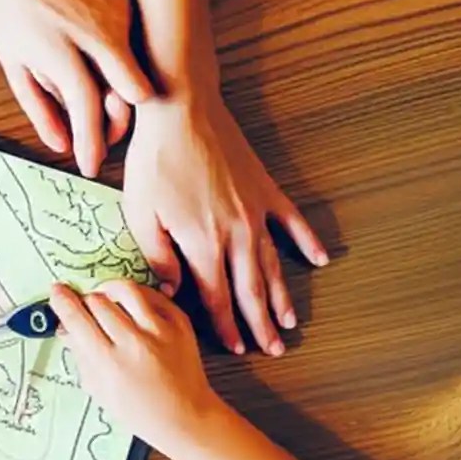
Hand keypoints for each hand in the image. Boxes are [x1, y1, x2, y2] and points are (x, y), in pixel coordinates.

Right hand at [50, 279, 222, 451]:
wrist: (187, 417)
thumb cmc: (140, 411)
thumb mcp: (100, 390)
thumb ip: (81, 356)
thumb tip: (65, 327)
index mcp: (109, 363)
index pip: (77, 319)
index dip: (62, 301)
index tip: (56, 291)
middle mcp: (134, 342)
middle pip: (98, 300)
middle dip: (85, 300)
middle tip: (85, 307)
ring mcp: (160, 330)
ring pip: (125, 289)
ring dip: (109, 289)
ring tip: (106, 297)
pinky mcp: (179, 323)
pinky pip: (152, 295)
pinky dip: (137, 295)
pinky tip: (131, 304)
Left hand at [119, 90, 328, 355]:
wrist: (181, 110)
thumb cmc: (154, 160)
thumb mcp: (141, 213)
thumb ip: (158, 257)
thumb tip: (170, 292)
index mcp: (202, 243)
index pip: (216, 296)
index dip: (225, 325)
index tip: (236, 348)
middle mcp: (235, 233)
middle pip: (250, 289)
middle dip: (260, 324)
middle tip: (272, 349)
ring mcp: (254, 210)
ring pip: (271, 263)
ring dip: (281, 296)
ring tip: (290, 323)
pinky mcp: (263, 187)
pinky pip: (291, 220)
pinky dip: (305, 240)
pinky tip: (319, 259)